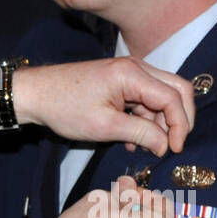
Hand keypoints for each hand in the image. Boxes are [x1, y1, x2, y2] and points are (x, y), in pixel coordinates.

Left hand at [8, 57, 194, 155]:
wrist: (36, 94)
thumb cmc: (65, 107)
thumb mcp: (105, 126)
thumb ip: (141, 133)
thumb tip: (166, 145)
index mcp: (132, 74)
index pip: (173, 97)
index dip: (180, 125)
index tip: (175, 149)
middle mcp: (135, 67)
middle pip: (176, 90)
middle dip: (178, 120)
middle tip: (171, 145)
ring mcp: (129, 73)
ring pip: (162, 96)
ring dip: (159, 122)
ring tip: (142, 145)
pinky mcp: (121, 81)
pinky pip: (146, 99)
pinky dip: (145, 119)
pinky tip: (132, 139)